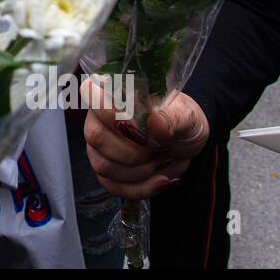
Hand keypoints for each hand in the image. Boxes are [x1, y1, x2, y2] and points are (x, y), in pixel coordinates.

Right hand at [82, 79, 208, 199]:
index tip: (136, 124)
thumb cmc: (182, 122)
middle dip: (133, 150)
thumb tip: (155, 123)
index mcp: (114, 94)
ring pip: (104, 165)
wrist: (186, 145)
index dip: (108, 110)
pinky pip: (112, 186)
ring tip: (161, 161)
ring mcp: (98, 147)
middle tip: (158, 148)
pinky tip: (159, 178)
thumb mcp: (188, 116)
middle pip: (96, 136)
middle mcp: (98, 119)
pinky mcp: (106, 171)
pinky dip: (141, 187)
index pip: (91, 93)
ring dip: (140, 170)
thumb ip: (174, 118)